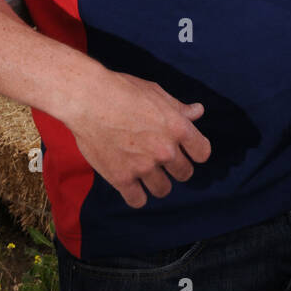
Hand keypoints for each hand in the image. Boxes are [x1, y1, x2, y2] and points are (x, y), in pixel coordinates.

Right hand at [67, 70, 211, 207]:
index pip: (202, 152)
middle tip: (162, 159)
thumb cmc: (122, 90)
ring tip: (146, 171)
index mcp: (177, 127)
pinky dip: (136, 194)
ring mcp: (144, 167)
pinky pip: (138, 200)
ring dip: (157, 182)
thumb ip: (178, 108)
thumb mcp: (156, 93)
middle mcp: (165, 150)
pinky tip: (131, 184)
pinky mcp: (122, 179)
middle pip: (185, 173)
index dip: (195, 151)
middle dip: (176, 167)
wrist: (88, 99)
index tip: (186, 150)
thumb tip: (198, 111)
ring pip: (163, 190)